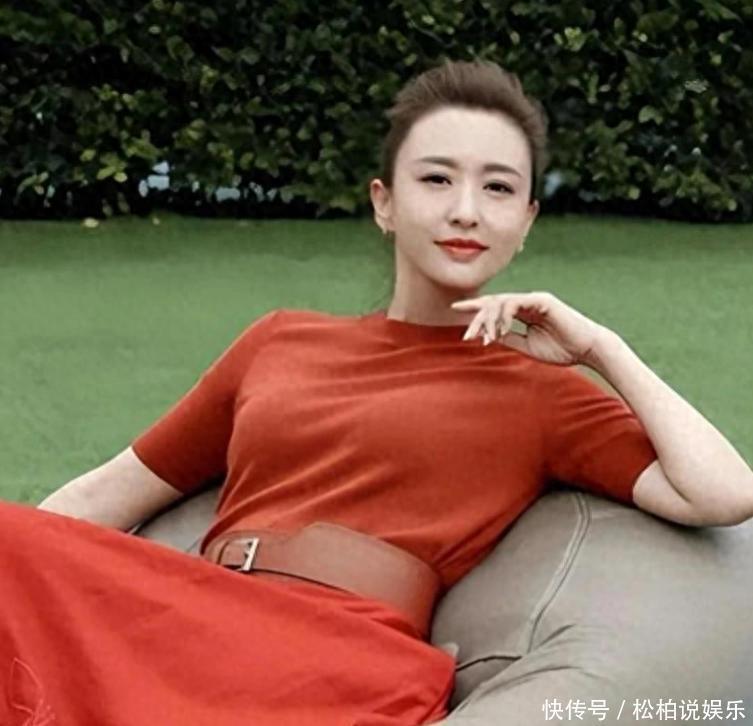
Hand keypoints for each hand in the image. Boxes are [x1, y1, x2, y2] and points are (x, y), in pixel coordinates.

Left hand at [450, 292, 608, 366]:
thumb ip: (508, 339)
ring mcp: (534, 298)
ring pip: (502, 302)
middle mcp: (526, 302)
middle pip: (493, 303)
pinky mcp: (542, 300)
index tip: (454, 309)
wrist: (588, 349)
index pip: (494, 306)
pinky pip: (516, 304)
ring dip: (490, 322)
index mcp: (523, 311)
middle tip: (466, 335)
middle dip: (477, 318)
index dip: (474, 307)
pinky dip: (505, 317)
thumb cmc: (561, 349)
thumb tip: (487, 337)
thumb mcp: (527, 346)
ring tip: (485, 339)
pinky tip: (501, 331)